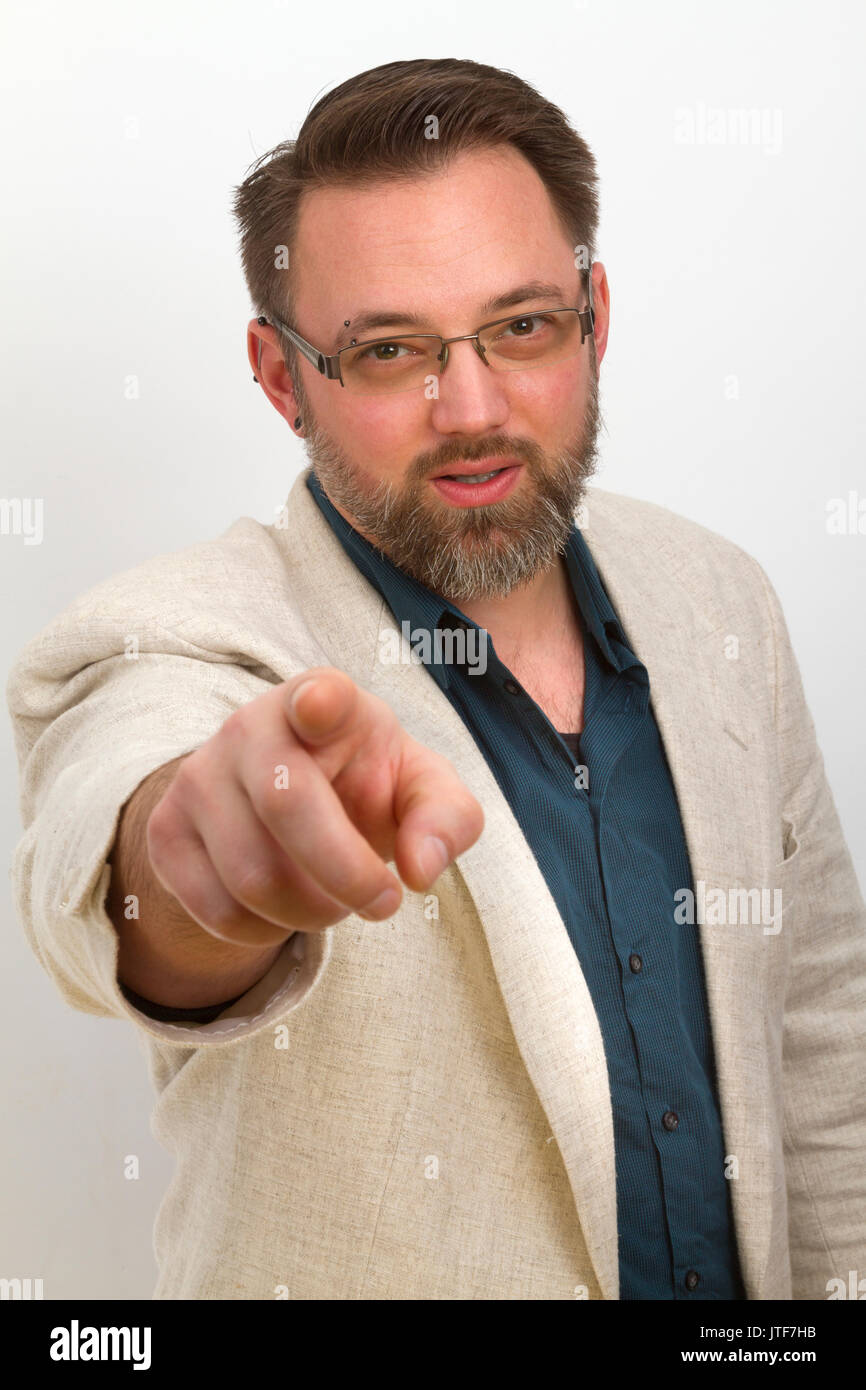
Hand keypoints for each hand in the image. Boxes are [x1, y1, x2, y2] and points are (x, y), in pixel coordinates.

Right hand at [146, 667, 484, 946]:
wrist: (285, 804)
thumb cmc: (367, 785)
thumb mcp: (421, 791)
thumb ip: (446, 819)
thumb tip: (422, 871)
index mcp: (325, 702)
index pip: (319, 695)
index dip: (319, 702)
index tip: (320, 706)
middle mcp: (251, 726)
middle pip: (287, 805)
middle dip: (346, 874)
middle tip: (384, 903)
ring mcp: (198, 776)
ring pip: (252, 875)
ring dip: (311, 913)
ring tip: (334, 901)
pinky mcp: (166, 829)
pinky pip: (217, 909)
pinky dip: (264, 931)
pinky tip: (286, 906)